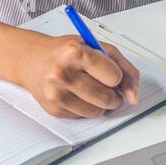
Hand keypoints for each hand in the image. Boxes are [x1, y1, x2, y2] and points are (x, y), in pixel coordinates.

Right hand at [11, 34, 140, 118]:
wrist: (32, 60)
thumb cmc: (66, 51)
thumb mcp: (98, 48)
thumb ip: (123, 68)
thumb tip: (133, 96)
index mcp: (75, 52)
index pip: (114, 77)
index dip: (117, 76)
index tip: (110, 72)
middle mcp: (63, 74)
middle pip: (107, 98)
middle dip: (113, 95)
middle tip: (106, 86)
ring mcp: (56, 94)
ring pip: (98, 112)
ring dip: (101, 103)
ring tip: (91, 88)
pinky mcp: (54, 109)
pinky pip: (84, 117)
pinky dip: (86, 107)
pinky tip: (77, 94)